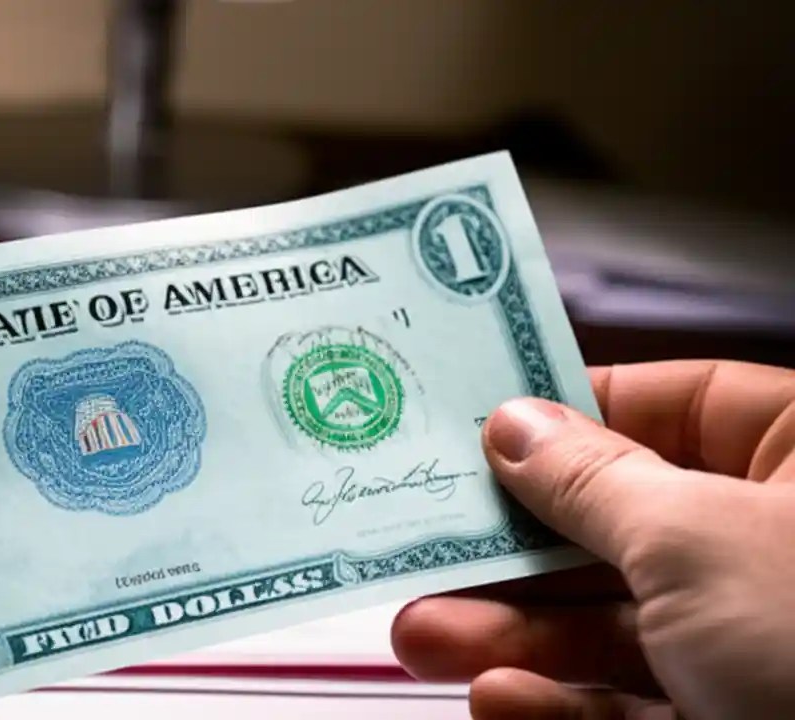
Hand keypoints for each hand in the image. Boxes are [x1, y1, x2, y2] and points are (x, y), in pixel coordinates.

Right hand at [391, 360, 794, 718]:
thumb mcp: (693, 538)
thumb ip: (589, 479)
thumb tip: (515, 423)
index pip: (678, 405)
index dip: (574, 410)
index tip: (477, 427)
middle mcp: (779, 546)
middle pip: (620, 524)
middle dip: (516, 547)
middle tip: (426, 545)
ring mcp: (757, 644)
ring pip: (614, 625)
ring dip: (511, 633)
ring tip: (428, 636)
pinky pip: (632, 705)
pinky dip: (560, 706)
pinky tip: (501, 700)